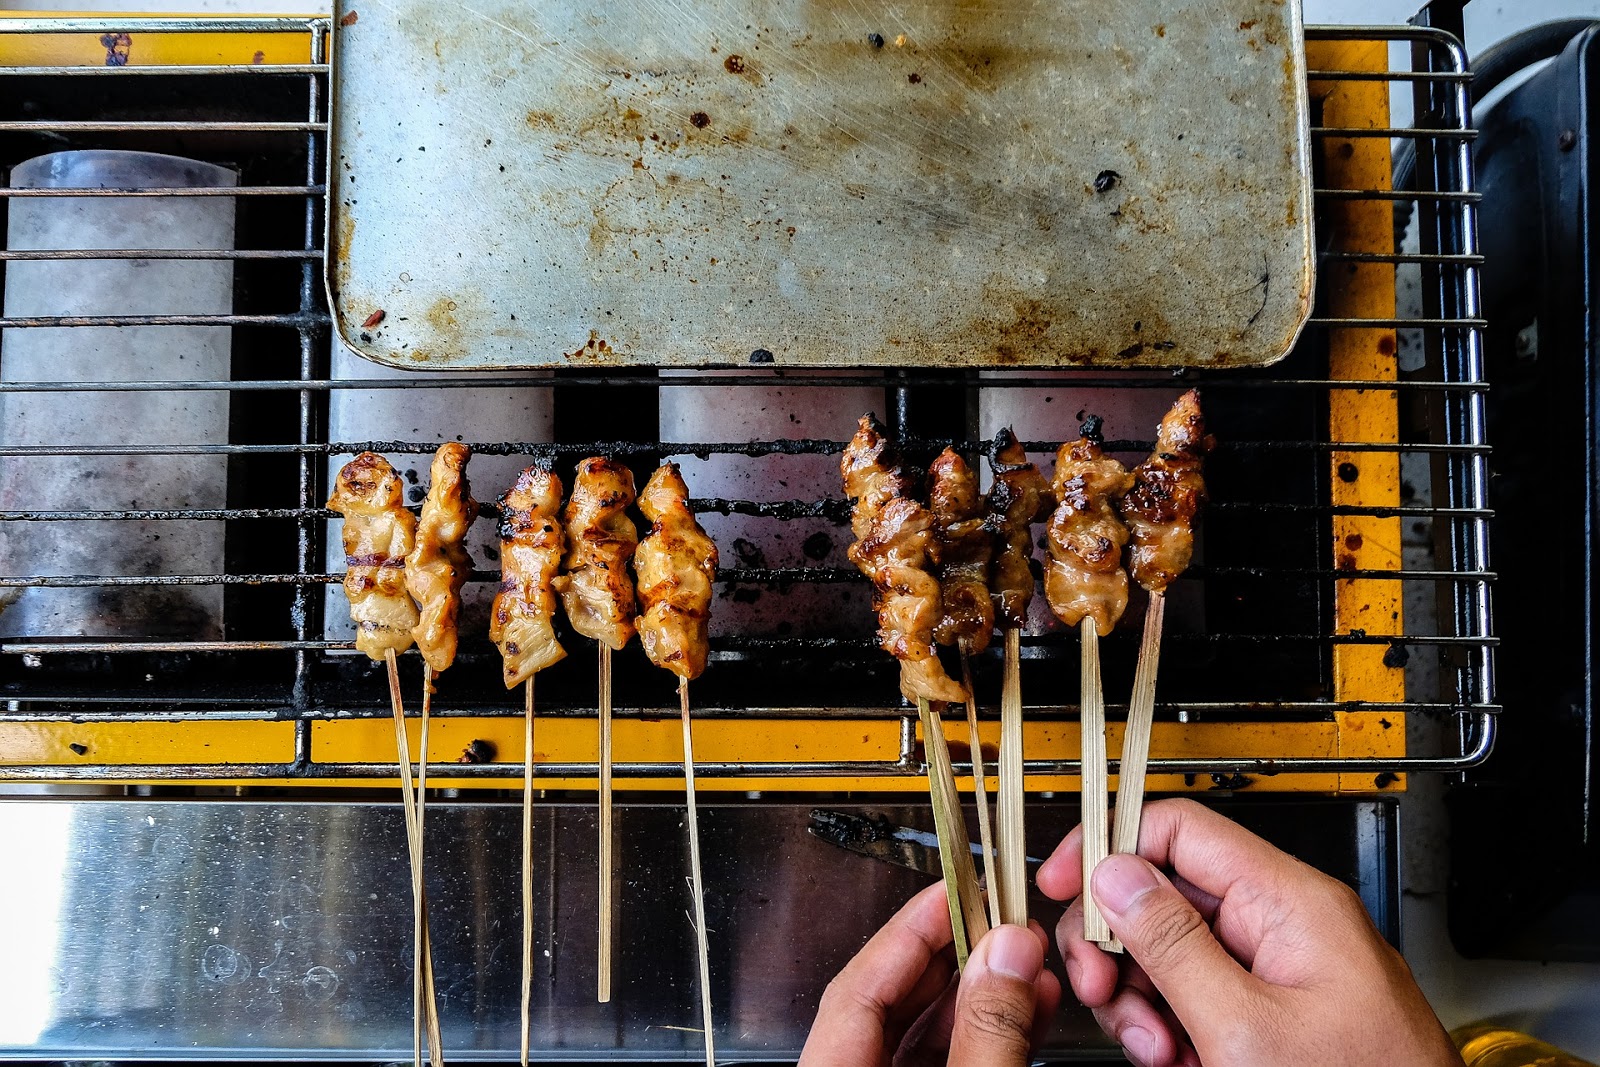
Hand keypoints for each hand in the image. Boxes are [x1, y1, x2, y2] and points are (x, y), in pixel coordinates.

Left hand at [799, 881, 1062, 1065]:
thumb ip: (986, 1031)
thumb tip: (1007, 955)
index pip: (858, 983)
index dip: (910, 930)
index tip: (954, 890)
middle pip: (893, 1002)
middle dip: (956, 957)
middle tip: (1001, 920)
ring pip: (926, 1036)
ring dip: (982, 998)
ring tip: (1027, 965)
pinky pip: (949, 1064)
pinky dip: (988, 1038)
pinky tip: (1028, 1013)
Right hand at [1037, 798, 1461, 1066]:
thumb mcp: (1244, 1027)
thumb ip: (1172, 944)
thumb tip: (1115, 874)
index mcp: (1289, 902)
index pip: (1178, 830)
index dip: (1110, 849)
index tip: (1063, 890)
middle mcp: (1284, 924)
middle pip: (1165, 895)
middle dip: (1120, 947)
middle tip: (1100, 992)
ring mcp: (1278, 971)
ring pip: (1171, 954)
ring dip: (1142, 1000)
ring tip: (1157, 1050)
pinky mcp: (1275, 1015)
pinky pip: (1198, 998)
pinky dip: (1172, 1030)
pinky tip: (1180, 1061)